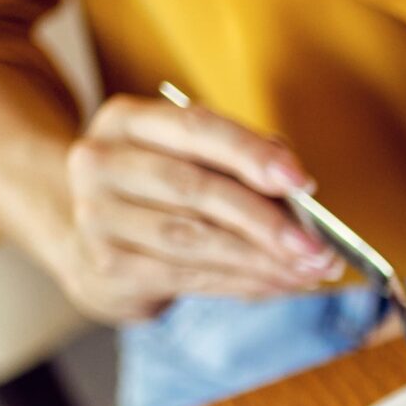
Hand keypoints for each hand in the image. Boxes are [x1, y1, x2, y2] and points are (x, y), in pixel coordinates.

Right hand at [50, 96, 338, 321]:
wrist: (89, 242)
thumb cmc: (160, 193)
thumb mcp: (192, 160)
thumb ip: (242, 163)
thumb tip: (301, 193)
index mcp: (127, 121)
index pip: (196, 129)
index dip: (251, 154)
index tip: (302, 182)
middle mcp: (101, 162)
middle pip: (195, 188)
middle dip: (266, 221)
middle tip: (317, 246)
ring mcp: (97, 217)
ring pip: (194, 239)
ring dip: (262, 260)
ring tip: (310, 270)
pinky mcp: (108, 267)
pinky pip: (189, 276)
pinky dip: (243, 282)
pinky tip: (280, 284)